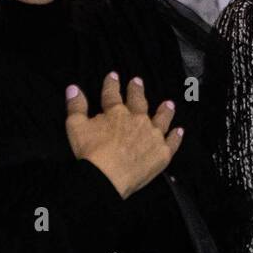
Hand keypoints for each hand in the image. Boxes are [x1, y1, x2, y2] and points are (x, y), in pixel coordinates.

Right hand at [64, 72, 182, 198]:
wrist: (107, 177)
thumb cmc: (90, 152)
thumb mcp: (75, 126)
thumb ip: (76, 106)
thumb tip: (73, 88)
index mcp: (116, 112)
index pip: (112, 94)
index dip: (112, 84)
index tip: (114, 75)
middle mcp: (137, 120)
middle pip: (139, 102)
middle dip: (137, 91)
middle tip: (138, 81)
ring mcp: (152, 135)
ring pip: (161, 119)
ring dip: (165, 111)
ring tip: (169, 104)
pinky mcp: (162, 153)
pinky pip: (172, 142)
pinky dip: (176, 136)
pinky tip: (179, 130)